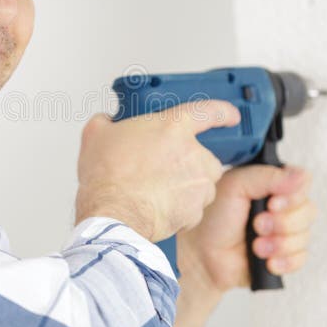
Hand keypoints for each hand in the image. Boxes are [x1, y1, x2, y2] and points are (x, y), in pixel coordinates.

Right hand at [75, 100, 239, 241]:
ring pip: (200, 183)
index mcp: (173, 127)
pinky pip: (193, 208)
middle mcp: (193, 153)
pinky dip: (180, 209)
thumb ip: (107, 122)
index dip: (222, 112)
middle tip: (161, 169)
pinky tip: (157, 207)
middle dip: (187, 162)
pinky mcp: (196, 210)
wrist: (112, 214)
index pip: (209, 111)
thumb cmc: (108, 177)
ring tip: (156, 191)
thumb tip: (106, 122)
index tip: (230, 115)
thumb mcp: (96, 135)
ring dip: (184, 186)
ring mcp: (198, 183)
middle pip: (203, 155)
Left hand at [178, 165, 315, 291]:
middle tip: (257, 225)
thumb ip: (268, 176)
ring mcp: (284, 232)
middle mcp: (282, 206)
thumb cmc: (213, 217)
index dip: (293, 195)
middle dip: (282, 222)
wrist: (202, 254)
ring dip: (278, 243)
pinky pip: (301, 259)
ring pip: (305, 236)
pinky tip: (266, 260)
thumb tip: (300, 176)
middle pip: (308, 210)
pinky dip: (284, 261)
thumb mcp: (236, 186)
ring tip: (255, 245)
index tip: (272, 204)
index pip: (303, 181)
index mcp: (271, 184)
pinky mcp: (284, 256)